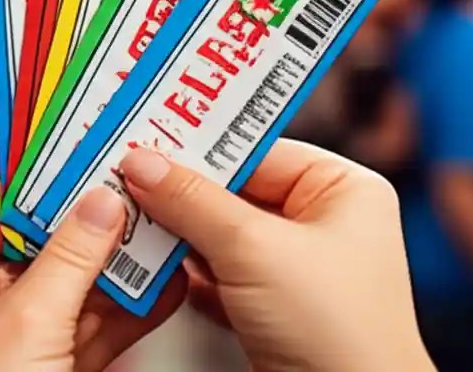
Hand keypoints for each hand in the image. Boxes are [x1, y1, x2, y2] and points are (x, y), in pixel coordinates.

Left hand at [0, 189, 183, 371]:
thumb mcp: (27, 326)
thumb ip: (70, 256)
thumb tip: (103, 202)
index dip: (46, 178)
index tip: (95, 152)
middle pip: (36, 241)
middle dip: (94, 221)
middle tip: (141, 186)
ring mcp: (3, 340)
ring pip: (67, 284)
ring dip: (117, 264)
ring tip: (165, 229)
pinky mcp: (38, 371)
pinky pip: (83, 327)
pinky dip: (122, 310)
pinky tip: (162, 286)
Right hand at [118, 140, 432, 371]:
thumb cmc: (337, 331)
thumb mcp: (254, 250)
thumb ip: (193, 201)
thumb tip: (144, 163)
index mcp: (344, 189)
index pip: (258, 149)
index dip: (200, 146)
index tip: (146, 140)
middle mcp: (326, 223)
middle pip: (236, 191)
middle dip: (182, 193)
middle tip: (127, 178)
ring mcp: (299, 269)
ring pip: (222, 235)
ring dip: (178, 233)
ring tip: (130, 219)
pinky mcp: (274, 309)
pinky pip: (221, 275)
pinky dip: (187, 273)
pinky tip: (151, 266)